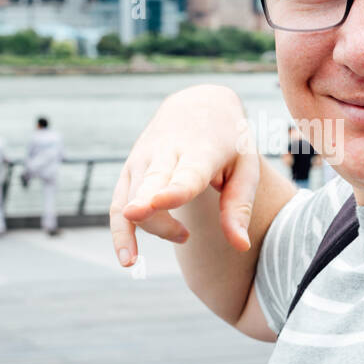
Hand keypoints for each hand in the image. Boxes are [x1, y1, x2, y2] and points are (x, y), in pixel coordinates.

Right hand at [110, 84, 259, 265]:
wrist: (198, 104)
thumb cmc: (228, 142)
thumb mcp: (245, 167)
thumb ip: (239, 207)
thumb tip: (240, 247)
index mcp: (201, 150)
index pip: (185, 173)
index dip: (172, 190)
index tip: (159, 203)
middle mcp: (165, 152)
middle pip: (150, 184)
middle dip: (143, 204)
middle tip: (145, 220)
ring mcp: (142, 160)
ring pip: (134, 201)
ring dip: (156, 228)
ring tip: (185, 235)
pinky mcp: (129, 170)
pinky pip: (118, 206)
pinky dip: (120, 233)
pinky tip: (128, 259)